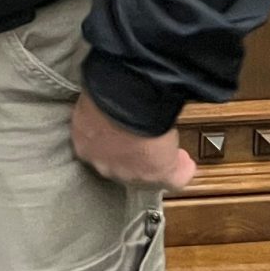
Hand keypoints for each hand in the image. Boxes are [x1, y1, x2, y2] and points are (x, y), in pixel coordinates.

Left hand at [71, 92, 195, 191]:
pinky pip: (174, 178)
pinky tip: (185, 161)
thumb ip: (94, 111)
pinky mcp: (158, 176)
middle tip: (145, 141)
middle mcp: (103, 165)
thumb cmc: (103, 91)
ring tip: (167, 146)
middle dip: (133, 155)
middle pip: (122, 166)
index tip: (122, 134)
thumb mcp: (92, 100)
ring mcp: (131, 174)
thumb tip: (99, 100)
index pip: (98, 151)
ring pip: (147, 173)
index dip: (113, 142)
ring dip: (157, 159)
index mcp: (84, 144)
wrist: (125, 100)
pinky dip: (182, 169)